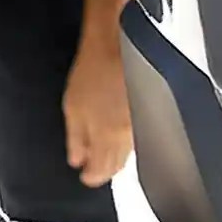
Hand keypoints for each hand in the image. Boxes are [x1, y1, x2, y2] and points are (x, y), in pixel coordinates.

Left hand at [63, 36, 133, 187]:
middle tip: (94, 171)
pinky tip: (119, 140)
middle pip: (118, 165)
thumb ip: (75, 139)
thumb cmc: (92, 70)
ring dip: (117, 158)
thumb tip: (77, 160)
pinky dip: (127, 143)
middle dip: (105, 170)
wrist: (118, 43)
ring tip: (104, 157)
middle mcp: (128, 134)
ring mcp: (140, 123)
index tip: (85, 177)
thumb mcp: (72, 107)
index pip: (102, 170)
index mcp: (108, 136)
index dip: (92, 177)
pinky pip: (138, 137)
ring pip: (130, 152)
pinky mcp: (148, 111)